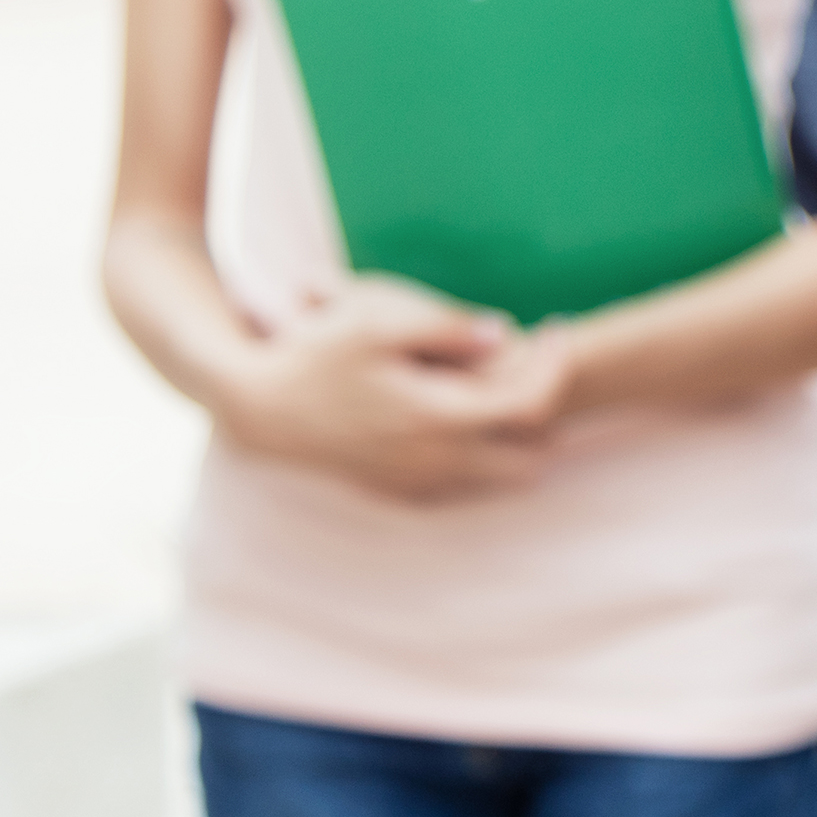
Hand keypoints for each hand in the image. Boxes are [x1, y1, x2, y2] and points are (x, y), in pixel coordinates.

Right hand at [218, 279, 567, 500]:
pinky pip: (465, 487)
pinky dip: (482, 457)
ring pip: (502, 478)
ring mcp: (416, 485)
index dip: (557, 363)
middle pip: (534, 457)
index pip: (531, 404)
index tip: (557, 325)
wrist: (259, 410)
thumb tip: (503, 331)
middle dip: (546, 412)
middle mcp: (434, 462)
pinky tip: (465, 414)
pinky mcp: (397, 494)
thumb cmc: (315, 357)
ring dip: (516, 438)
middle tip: (535, 363)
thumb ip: (444, 327)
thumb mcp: (374, 323)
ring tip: (503, 384)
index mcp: (436, 417)